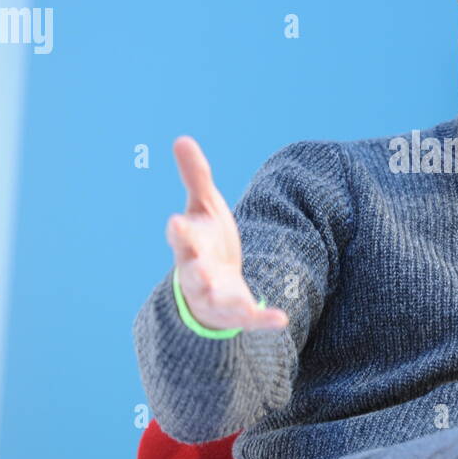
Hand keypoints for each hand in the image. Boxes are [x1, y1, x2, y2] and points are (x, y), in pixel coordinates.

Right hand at [166, 135, 288, 332]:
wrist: (211, 288)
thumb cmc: (205, 242)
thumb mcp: (203, 207)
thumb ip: (194, 176)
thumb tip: (181, 138)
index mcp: (189, 244)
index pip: (180, 237)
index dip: (179, 231)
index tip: (175, 222)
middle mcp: (197, 272)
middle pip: (193, 271)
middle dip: (195, 270)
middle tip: (198, 268)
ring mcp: (215, 295)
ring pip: (215, 299)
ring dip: (223, 300)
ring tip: (235, 303)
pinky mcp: (236, 313)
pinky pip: (249, 319)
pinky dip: (263, 320)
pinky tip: (281, 319)